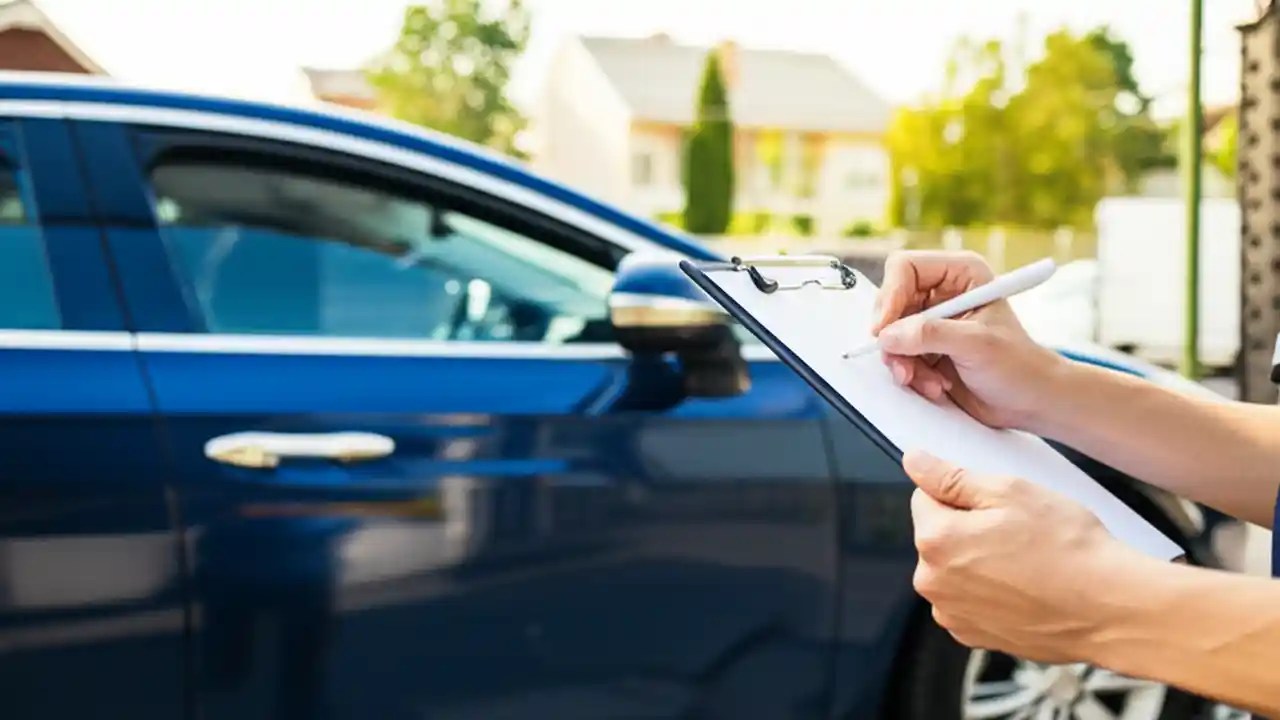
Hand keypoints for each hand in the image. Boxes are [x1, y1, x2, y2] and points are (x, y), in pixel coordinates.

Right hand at [873, 251, 1066, 429]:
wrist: (1029, 401)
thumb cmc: (1020, 366)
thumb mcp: (977, 345)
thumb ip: (931, 335)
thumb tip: (889, 334)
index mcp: (961, 274)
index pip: (905, 268)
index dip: (890, 295)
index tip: (884, 327)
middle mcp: (943, 293)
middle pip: (891, 302)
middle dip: (895, 337)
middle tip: (903, 362)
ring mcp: (932, 322)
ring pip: (890, 333)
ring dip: (904, 362)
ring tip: (929, 380)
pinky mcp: (926, 348)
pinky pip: (897, 355)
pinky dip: (909, 374)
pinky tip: (935, 384)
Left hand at [905, 450, 1138, 663]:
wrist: (1110, 610)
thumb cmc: (1068, 549)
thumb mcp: (1010, 491)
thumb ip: (951, 477)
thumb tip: (915, 462)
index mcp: (935, 541)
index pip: (925, 498)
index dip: (962, 494)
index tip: (996, 505)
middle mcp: (933, 582)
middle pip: (938, 536)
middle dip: (968, 528)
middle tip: (1018, 532)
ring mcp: (952, 613)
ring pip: (954, 569)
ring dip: (978, 561)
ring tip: (1026, 562)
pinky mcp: (973, 635)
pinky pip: (970, 600)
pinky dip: (990, 592)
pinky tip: (1024, 587)